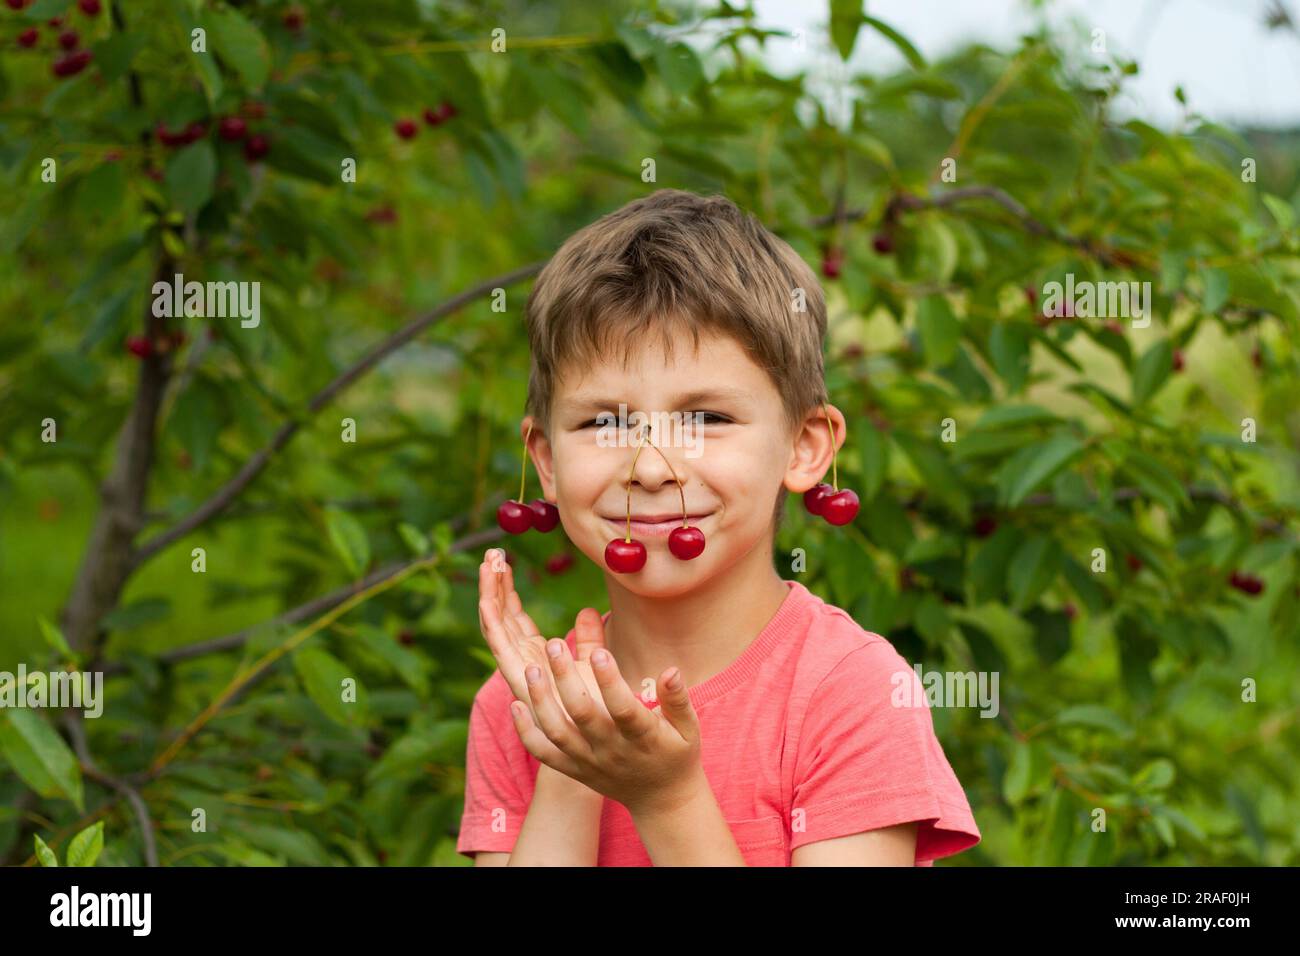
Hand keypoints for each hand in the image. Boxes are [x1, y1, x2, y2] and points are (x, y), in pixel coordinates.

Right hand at [477, 548, 607, 725]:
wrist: (608, 745)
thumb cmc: (606, 709)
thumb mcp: (596, 665)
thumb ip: (590, 639)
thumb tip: (589, 611)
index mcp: (536, 658)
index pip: (514, 617)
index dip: (506, 589)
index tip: (503, 559)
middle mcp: (523, 665)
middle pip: (500, 618)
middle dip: (493, 585)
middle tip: (492, 553)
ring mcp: (519, 672)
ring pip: (496, 628)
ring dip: (490, 596)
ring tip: (489, 565)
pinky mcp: (522, 681)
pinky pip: (501, 649)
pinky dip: (493, 624)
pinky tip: (489, 600)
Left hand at [507, 609, 703, 816]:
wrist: (661, 800)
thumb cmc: (677, 754)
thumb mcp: (688, 728)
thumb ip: (678, 699)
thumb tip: (671, 670)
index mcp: (642, 737)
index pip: (623, 708)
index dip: (610, 681)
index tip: (598, 653)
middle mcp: (611, 750)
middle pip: (583, 715)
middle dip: (566, 678)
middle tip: (554, 645)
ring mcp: (589, 762)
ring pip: (558, 732)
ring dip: (541, 701)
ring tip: (532, 668)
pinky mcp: (573, 769)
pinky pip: (544, 753)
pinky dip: (526, 731)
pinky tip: (515, 703)